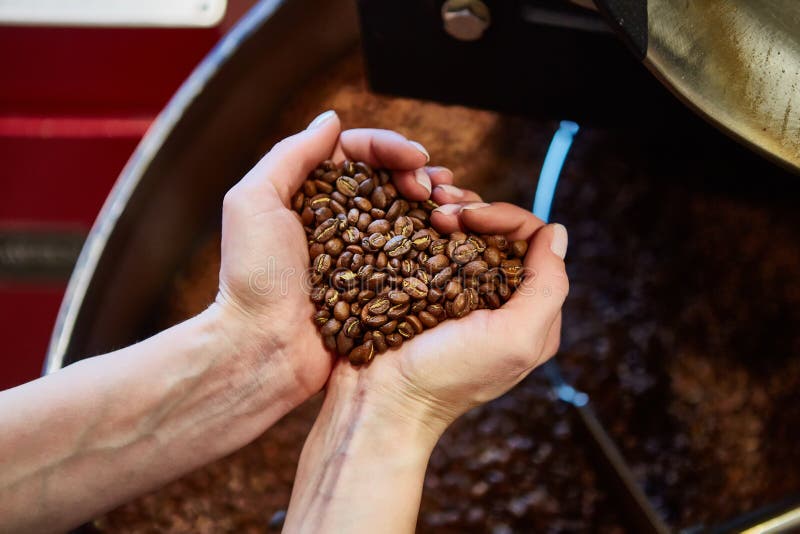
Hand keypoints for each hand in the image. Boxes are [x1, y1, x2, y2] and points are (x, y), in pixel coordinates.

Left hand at [213, 110, 451, 405]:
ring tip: (452, 206)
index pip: (356, 155)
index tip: (416, 158)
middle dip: (417, 175)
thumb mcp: (254, 201)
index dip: (389, 148)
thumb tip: (332, 118)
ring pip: (405, 217)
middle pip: (387, 182)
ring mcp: (361, 255)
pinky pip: (411, 259)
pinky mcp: (378, 288)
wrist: (263, 348)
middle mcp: (338, 221)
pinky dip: (434, 245)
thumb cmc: (253, 276)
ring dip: (432, 206)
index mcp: (309, 196)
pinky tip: (452, 238)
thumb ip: (291, 154)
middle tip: (436, 185)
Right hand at [283, 173, 568, 533]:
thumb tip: (556, 230)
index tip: (471, 218)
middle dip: (473, 208)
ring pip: (462, 232)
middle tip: (442, 208)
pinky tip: (410, 214)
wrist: (379, 400)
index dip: (505, 218)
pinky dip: (421, 224)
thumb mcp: (515, 339)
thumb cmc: (448, 377)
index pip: (533, 242)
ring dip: (447, 209)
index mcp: (528, 311)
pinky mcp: (419, 289)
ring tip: (425, 205)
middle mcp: (495, 297)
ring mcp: (454, 292)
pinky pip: (428, 245)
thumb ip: (547, 287)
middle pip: (497, 232)